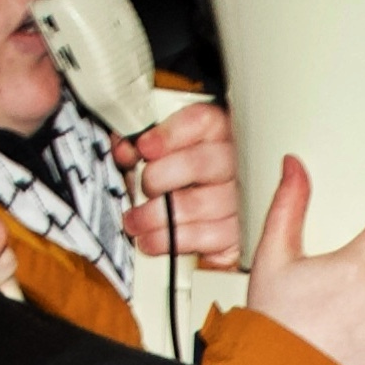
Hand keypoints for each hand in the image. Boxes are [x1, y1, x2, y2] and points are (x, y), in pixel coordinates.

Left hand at [118, 96, 245, 267]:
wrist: (212, 206)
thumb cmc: (185, 170)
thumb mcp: (165, 145)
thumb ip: (141, 141)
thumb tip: (125, 151)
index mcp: (220, 128)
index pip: (199, 122)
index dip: (168, 136)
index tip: (143, 148)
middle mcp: (235, 162)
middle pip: (198, 164)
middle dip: (158, 177)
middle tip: (142, 186)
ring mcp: (240, 200)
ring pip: (198, 206)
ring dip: (157, 216)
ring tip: (135, 222)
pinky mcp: (237, 234)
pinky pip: (206, 240)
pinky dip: (173, 242)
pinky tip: (154, 240)